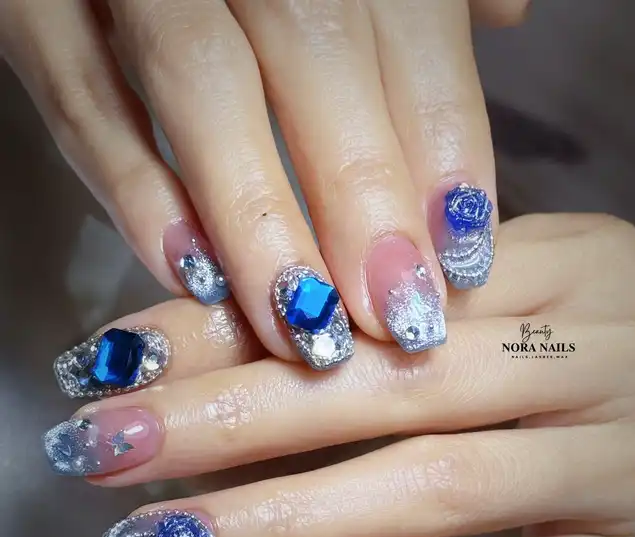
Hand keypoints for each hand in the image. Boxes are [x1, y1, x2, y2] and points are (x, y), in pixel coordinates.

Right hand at [2, 0, 526, 370]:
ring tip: (310, 326)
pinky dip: (139, 193)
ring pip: (202, 87)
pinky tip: (196, 279)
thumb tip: (505, 15)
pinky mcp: (32, 11)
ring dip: (262, 224)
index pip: (412, 25)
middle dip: (364, 200)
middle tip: (399, 316)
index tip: (463, 260)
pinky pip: (83, 104)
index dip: (443, 148)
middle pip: (317, 55)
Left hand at [44, 212, 634, 536]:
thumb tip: (259, 332)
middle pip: (385, 381)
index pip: (366, 285)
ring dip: (284, 513)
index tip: (117, 360)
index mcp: (560, 268)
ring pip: (431, 484)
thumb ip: (425, 313)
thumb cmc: (609, 360)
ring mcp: (616, 461)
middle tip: (103, 447)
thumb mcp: (533, 303)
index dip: (235, 323)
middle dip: (228, 416)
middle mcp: (589, 353)